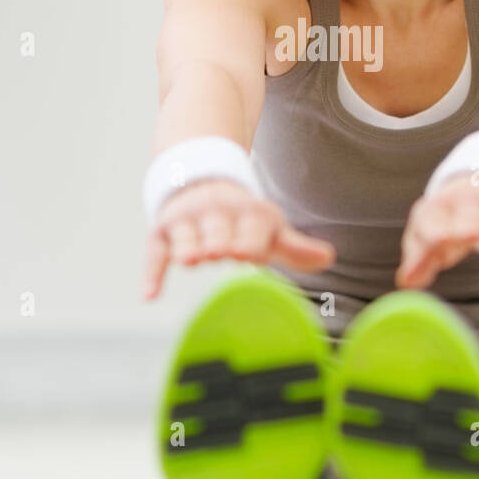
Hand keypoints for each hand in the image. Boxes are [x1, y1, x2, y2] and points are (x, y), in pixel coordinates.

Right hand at [141, 178, 335, 298]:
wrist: (202, 182)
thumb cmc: (243, 220)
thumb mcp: (270, 229)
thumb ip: (295, 248)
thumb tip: (329, 258)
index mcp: (249, 213)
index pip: (251, 226)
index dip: (250, 239)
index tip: (249, 252)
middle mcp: (217, 212)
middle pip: (218, 228)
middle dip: (220, 239)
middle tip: (220, 252)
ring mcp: (188, 221)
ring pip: (186, 235)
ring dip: (188, 245)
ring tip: (189, 259)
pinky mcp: (163, 233)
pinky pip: (155, 252)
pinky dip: (152, 273)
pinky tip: (149, 296)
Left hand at [395, 173, 478, 289]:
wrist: (472, 191)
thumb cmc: (445, 225)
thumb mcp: (427, 240)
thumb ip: (418, 262)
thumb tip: (407, 282)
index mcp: (436, 212)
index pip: (433, 223)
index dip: (436, 232)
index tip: (440, 239)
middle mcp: (464, 203)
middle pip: (466, 215)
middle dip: (469, 225)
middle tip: (472, 234)